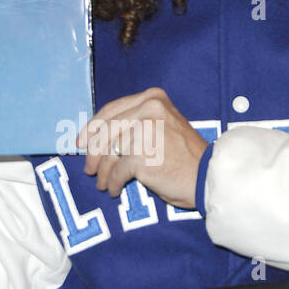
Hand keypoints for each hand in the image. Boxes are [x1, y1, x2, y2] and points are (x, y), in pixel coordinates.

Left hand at [77, 87, 207, 209]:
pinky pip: (116, 172)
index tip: (81, 143)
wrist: (208, 176)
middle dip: (93, 153)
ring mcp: (146, 132)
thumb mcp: (162, 125)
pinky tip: (115, 189)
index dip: (92, 128)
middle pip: (105, 132)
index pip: (111, 110)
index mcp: (153, 98)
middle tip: (89, 169)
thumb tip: (93, 137)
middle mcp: (150, 109)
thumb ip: (134, 123)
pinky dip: (112, 183)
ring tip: (103, 183)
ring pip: (108, 153)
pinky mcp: (143, 157)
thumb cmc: (184, 155)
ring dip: (103, 172)